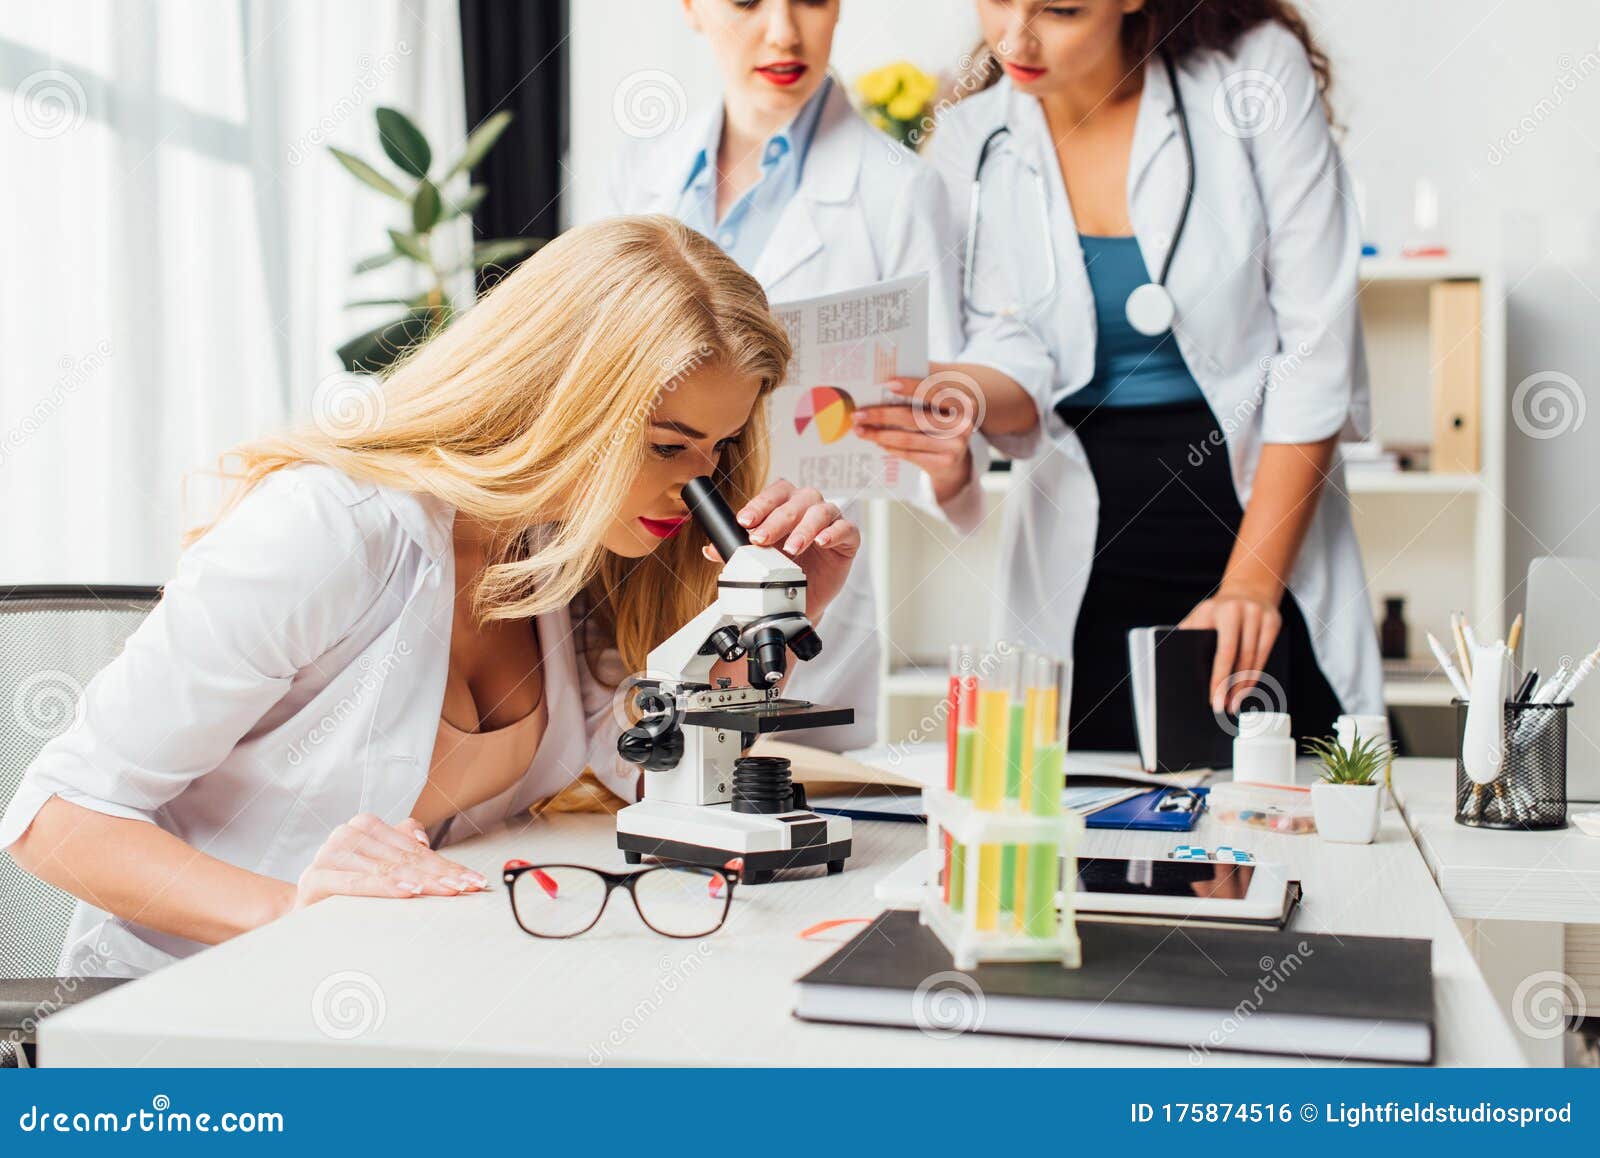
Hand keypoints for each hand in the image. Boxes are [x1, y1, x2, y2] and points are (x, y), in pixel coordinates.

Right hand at [291, 813, 488, 911]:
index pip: (416, 849)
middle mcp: (348, 834)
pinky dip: (385, 886)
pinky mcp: (317, 877)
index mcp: (367, 826)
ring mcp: (330, 853)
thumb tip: (422, 840)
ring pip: (387, 868)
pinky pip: (358, 881)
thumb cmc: (346, 883)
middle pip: (406, 859)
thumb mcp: (378, 861)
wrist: (302, 906)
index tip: (473, 879)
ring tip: (446, 889)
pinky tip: (408, 891)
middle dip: (442, 875)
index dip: (447, 865)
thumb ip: (401, 845)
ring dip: (421, 880)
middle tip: (467, 886)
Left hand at [701, 480, 859, 615]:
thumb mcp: (757, 563)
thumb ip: (736, 552)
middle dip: (776, 520)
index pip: (774, 494)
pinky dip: (833, 533)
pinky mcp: (848, 539)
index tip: (744, 521)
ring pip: (820, 511)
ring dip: (803, 528)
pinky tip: (821, 542)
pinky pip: (845, 528)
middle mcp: (808, 508)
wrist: (804, 599)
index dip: (759, 505)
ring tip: (791, 549)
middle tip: (761, 539)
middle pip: (796, 500)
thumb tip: (711, 549)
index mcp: (785, 506)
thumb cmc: (783, 572)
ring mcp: (830, 521)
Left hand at [854, 373, 978, 503]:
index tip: (887, 384)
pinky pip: (909, 454)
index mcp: (963, 403)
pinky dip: (890, 447)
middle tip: (858, 414)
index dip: (911, 386)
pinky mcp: (944, 463)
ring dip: (879, 434)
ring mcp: (955, 445)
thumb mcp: (939, 410)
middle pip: (914, 417)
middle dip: (882, 415)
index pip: (934, 391)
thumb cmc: (940, 426)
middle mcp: (962, 424)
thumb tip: (884, 387)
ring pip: (908, 438)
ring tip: (860, 430)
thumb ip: (922, 397)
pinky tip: (876, 442)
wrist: (956, 461)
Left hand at [1180, 589, 1283, 713]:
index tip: (1213, 699)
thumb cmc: (1217, 611)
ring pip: (1254, 658)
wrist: (1247, 588)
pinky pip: (1265, 654)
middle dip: (1231, 686)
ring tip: (1234, 702)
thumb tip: (1176, 667)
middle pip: (1239, 658)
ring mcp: (1259, 616)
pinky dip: (1256, 674)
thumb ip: (1187, 636)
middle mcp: (1241, 611)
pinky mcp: (1273, 622)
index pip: (1222, 651)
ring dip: (1244, 685)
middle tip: (1223, 707)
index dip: (1218, 678)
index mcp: (1217, 611)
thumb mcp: (1199, 616)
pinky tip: (1247, 687)